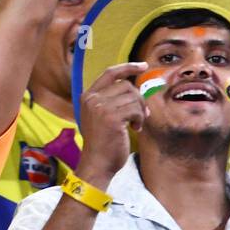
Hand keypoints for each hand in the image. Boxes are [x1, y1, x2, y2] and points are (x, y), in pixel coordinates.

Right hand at [76, 61, 148, 187]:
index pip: (110, 73)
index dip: (127, 67)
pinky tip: (135, 129)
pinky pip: (135, 109)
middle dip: (139, 99)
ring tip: (136, 124)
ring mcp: (100, 107)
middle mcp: (92, 99)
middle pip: (126, 85)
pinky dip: (140, 119)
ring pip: (133, 97)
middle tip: (141, 115)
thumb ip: (112, 101)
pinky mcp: (111, 117)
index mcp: (87, 96)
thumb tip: (136, 89)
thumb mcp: (101, 117)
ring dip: (140, 111)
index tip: (142, 66)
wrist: (97, 163)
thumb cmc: (103, 143)